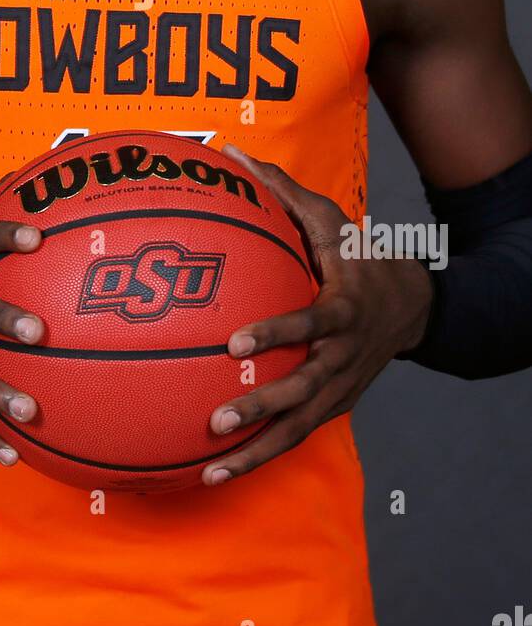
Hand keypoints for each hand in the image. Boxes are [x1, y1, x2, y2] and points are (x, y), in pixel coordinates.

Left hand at [202, 144, 433, 485]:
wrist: (414, 306)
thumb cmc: (358, 257)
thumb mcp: (329, 220)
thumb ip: (280, 190)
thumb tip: (230, 152)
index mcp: (343, 308)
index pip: (309, 324)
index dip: (276, 334)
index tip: (235, 343)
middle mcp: (343, 356)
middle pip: (302, 390)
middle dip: (261, 408)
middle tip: (216, 420)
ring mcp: (340, 389)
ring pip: (298, 429)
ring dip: (255, 452)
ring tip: (210, 470)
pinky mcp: (333, 409)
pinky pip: (294, 438)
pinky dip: (259, 458)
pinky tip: (215, 473)